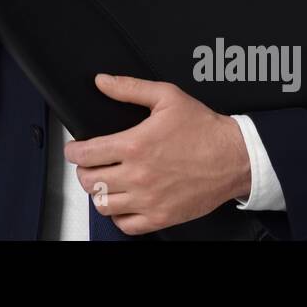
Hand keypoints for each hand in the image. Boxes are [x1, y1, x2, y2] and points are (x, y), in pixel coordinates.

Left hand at [64, 74, 251, 235]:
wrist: (234, 157)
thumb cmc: (204, 129)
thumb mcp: (167, 96)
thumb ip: (130, 88)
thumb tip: (103, 82)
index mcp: (135, 145)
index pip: (86, 154)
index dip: (73, 152)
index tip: (74, 150)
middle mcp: (138, 175)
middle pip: (89, 181)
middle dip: (83, 171)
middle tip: (88, 165)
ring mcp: (148, 199)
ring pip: (103, 205)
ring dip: (98, 193)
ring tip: (104, 182)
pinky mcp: (161, 217)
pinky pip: (126, 225)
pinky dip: (118, 216)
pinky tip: (122, 202)